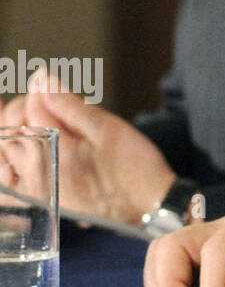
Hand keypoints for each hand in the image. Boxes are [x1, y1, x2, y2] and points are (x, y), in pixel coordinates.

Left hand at [7, 74, 173, 223]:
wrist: (148, 207)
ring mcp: (36, 191)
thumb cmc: (133, 168)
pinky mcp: (42, 203)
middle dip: (19, 110)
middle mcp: (36, 173)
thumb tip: (42, 81)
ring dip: (9, 134)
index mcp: (52, 151)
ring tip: (20, 117)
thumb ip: (69, 105)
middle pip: (10, 133)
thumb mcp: (106, 128)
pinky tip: (16, 157)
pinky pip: (10, 185)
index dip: (39, 90)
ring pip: (5, 158)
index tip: (46, 79)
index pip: (31, 111)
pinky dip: (8, 166)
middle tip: (37, 96)